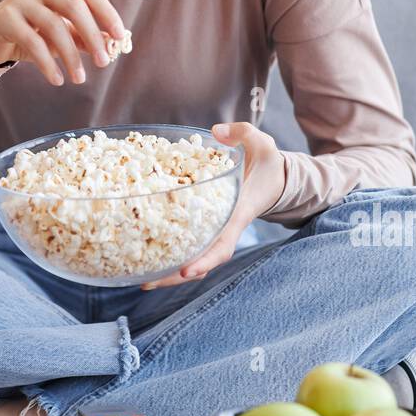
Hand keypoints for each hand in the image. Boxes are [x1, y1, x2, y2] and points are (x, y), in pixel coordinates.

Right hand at [0, 0, 126, 86]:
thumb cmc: (31, 34)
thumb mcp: (60, 36)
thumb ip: (83, 37)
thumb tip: (111, 45)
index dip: (107, 14)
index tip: (119, 36)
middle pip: (75, 6)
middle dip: (93, 36)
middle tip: (103, 63)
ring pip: (54, 26)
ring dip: (71, 56)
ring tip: (79, 79)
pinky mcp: (5, 17)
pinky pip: (32, 41)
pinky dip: (48, 63)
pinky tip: (57, 79)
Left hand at [140, 121, 287, 289]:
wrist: (274, 180)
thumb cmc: (267, 164)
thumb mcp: (263, 144)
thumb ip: (243, 133)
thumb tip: (217, 132)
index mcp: (238, 213)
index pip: (223, 242)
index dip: (205, 259)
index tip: (186, 271)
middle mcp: (226, 227)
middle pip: (202, 261)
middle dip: (176, 275)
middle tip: (147, 283)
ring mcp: (217, 230)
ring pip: (194, 260)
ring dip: (170, 272)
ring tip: (140, 280)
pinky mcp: (208, 227)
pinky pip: (190, 247)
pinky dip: (171, 256)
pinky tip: (147, 261)